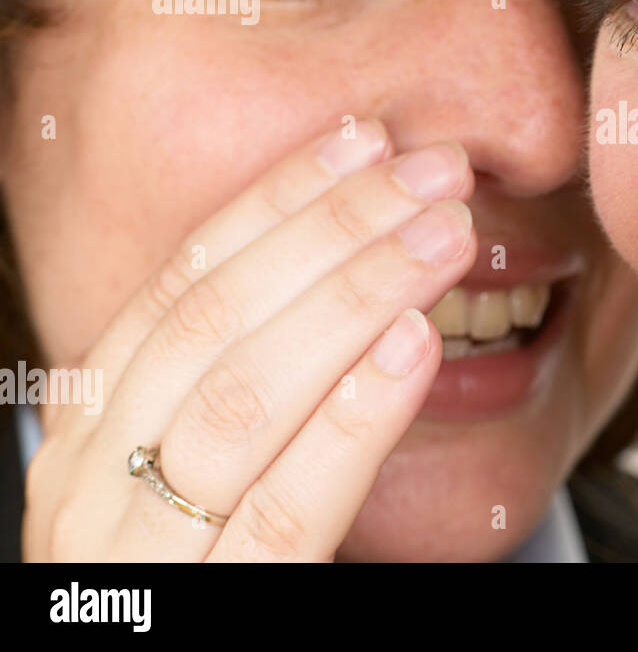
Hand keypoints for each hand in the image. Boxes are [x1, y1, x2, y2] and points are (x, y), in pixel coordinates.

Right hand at [23, 119, 475, 560]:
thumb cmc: (222, 573)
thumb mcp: (206, 471)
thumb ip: (250, 380)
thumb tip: (347, 251)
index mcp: (89, 438)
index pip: (180, 284)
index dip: (277, 202)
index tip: (365, 139)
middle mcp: (85, 493)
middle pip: (211, 322)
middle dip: (330, 229)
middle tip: (435, 171)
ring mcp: (132, 566)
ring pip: (238, 398)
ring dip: (355, 295)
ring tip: (448, 235)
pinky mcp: (204, 620)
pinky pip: (277, 512)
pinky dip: (348, 420)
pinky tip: (412, 350)